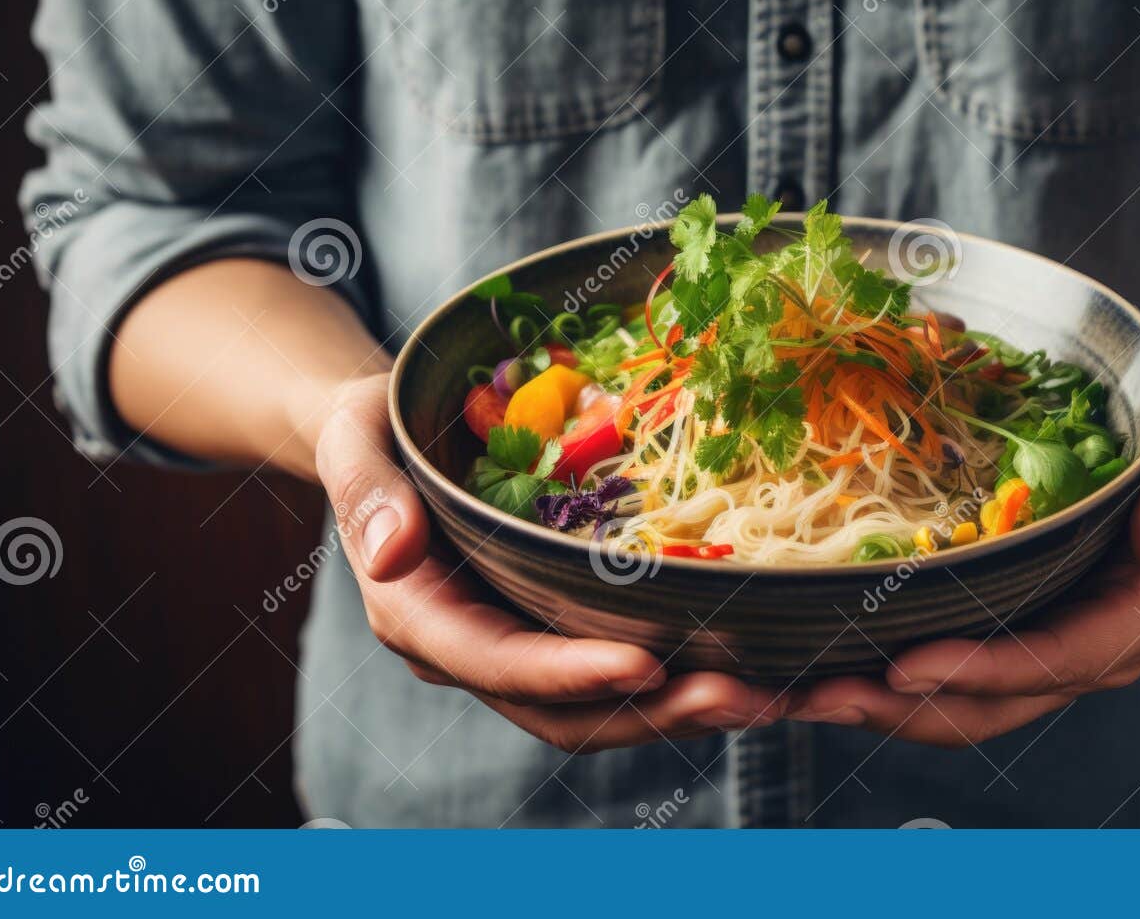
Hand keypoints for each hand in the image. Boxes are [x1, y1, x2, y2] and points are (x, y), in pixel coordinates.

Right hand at [314, 374, 788, 752]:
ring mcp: (526, 646)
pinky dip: (697, 676)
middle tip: (750, 695)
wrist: (390, 437)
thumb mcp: (355, 438)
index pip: (499, 663)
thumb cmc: (375, 426)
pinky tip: (772, 668)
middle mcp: (476, 649)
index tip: (646, 666)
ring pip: (611, 708)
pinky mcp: (566, 629)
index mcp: (422, 615)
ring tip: (784, 695)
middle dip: (659, 712)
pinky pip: (631, 672)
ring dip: (695, 709)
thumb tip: (391, 552)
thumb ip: (367, 493)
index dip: (570, 674)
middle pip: (569, 712)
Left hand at [785, 371, 1139, 746]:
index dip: (982, 671)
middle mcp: (1094, 648)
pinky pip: (943, 671)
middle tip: (806, 694)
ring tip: (782, 692)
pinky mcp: (1010, 630)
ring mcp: (1047, 645)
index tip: (905, 666)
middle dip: (895, 708)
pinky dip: (874, 675)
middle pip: (991, 704)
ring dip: (868, 704)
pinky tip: (808, 664)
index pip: (1059, 658)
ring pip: (956, 704)